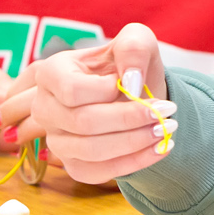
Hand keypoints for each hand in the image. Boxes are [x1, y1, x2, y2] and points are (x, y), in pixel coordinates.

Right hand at [18, 23, 176, 183]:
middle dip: (130, 118)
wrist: (135, 96)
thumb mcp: (136, 42)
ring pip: (92, 150)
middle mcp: (45, 109)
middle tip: (167, 110)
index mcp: (51, 74)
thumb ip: (132, 48)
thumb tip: (130, 82)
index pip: (72, 90)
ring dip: (135, 141)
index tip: (137, 85)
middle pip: (84, 122)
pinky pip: (99, 172)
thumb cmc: (129, 67)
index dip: (108, 90)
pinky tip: (160, 148)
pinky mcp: (73, 166)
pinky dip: (135, 162)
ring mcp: (56, 140)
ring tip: (166, 128)